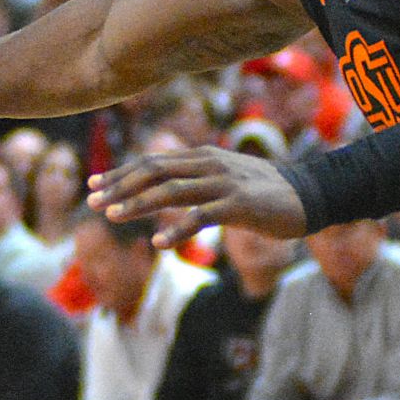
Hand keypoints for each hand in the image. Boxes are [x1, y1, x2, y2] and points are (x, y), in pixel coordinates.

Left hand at [89, 148, 307, 244]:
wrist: (307, 195)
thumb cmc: (261, 191)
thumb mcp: (222, 178)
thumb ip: (192, 180)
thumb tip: (158, 190)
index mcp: (201, 157)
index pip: (151, 162)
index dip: (120, 173)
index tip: (92, 184)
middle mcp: (208, 164)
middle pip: (154, 172)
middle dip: (119, 186)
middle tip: (91, 202)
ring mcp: (223, 182)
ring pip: (171, 190)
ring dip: (137, 203)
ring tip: (111, 215)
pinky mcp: (238, 204)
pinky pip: (201, 216)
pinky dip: (177, 229)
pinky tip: (158, 243)